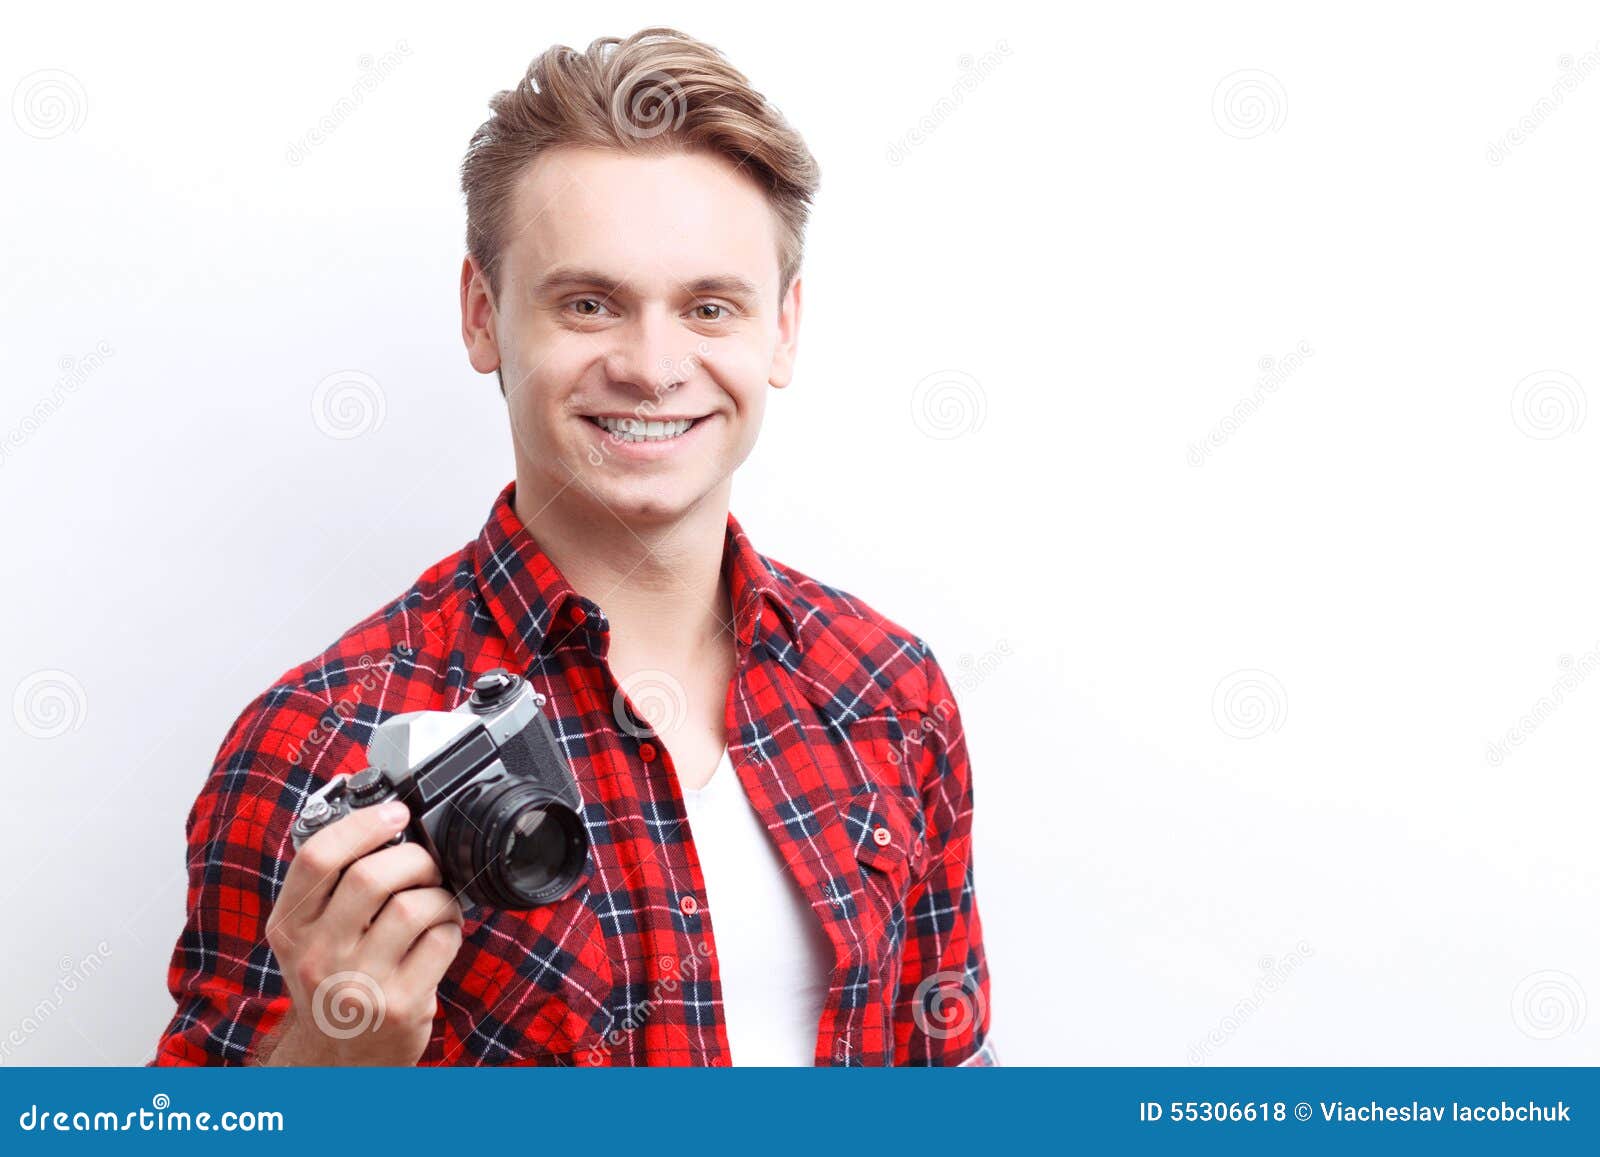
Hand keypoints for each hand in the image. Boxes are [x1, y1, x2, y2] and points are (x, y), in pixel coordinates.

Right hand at [259, 800, 462, 1064]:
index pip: (317, 858)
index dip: (363, 824)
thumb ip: (330, 888)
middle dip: (414, 858)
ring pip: (414, 906)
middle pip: (371, 875)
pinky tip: (440, 937)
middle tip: (425, 866)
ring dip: (439, 895)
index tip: (395, 813)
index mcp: (289, 928)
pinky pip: (442, 941)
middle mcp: (317, 956)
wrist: (338, 1060)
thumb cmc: (333, 983)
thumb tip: (383, 822)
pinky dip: (452, 929)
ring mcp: (358, 985)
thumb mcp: (308, 938)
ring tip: (436, 905)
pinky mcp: (400, 1006)